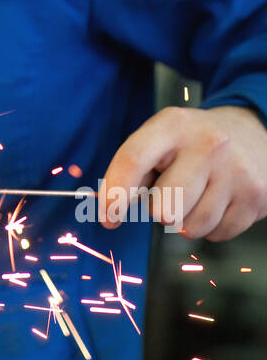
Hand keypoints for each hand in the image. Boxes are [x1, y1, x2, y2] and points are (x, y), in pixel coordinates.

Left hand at [102, 105, 266, 241]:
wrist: (253, 132)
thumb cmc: (195, 141)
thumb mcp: (163, 135)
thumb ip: (135, 166)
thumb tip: (110, 205)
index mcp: (173, 125)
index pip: (133, 160)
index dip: (114, 194)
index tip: (108, 217)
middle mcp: (207, 145)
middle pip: (163, 208)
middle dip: (158, 210)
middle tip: (169, 194)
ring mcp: (235, 171)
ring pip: (190, 227)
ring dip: (185, 221)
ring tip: (196, 195)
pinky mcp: (255, 196)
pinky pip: (217, 234)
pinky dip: (211, 227)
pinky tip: (216, 202)